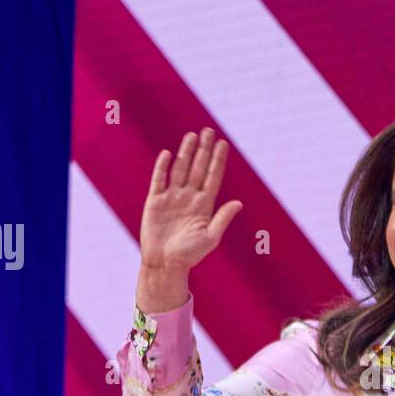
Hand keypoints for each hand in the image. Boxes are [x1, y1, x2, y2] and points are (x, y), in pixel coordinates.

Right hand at [140, 128, 242, 273]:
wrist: (164, 264)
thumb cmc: (189, 255)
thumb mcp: (210, 237)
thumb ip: (222, 218)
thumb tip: (239, 203)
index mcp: (204, 205)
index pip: (213, 177)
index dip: (218, 160)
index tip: (223, 144)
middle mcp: (189, 197)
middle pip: (198, 168)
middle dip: (204, 150)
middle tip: (209, 131)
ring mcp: (172, 198)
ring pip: (180, 169)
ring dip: (186, 153)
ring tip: (192, 136)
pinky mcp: (155, 201)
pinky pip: (159, 180)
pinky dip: (163, 167)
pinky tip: (168, 154)